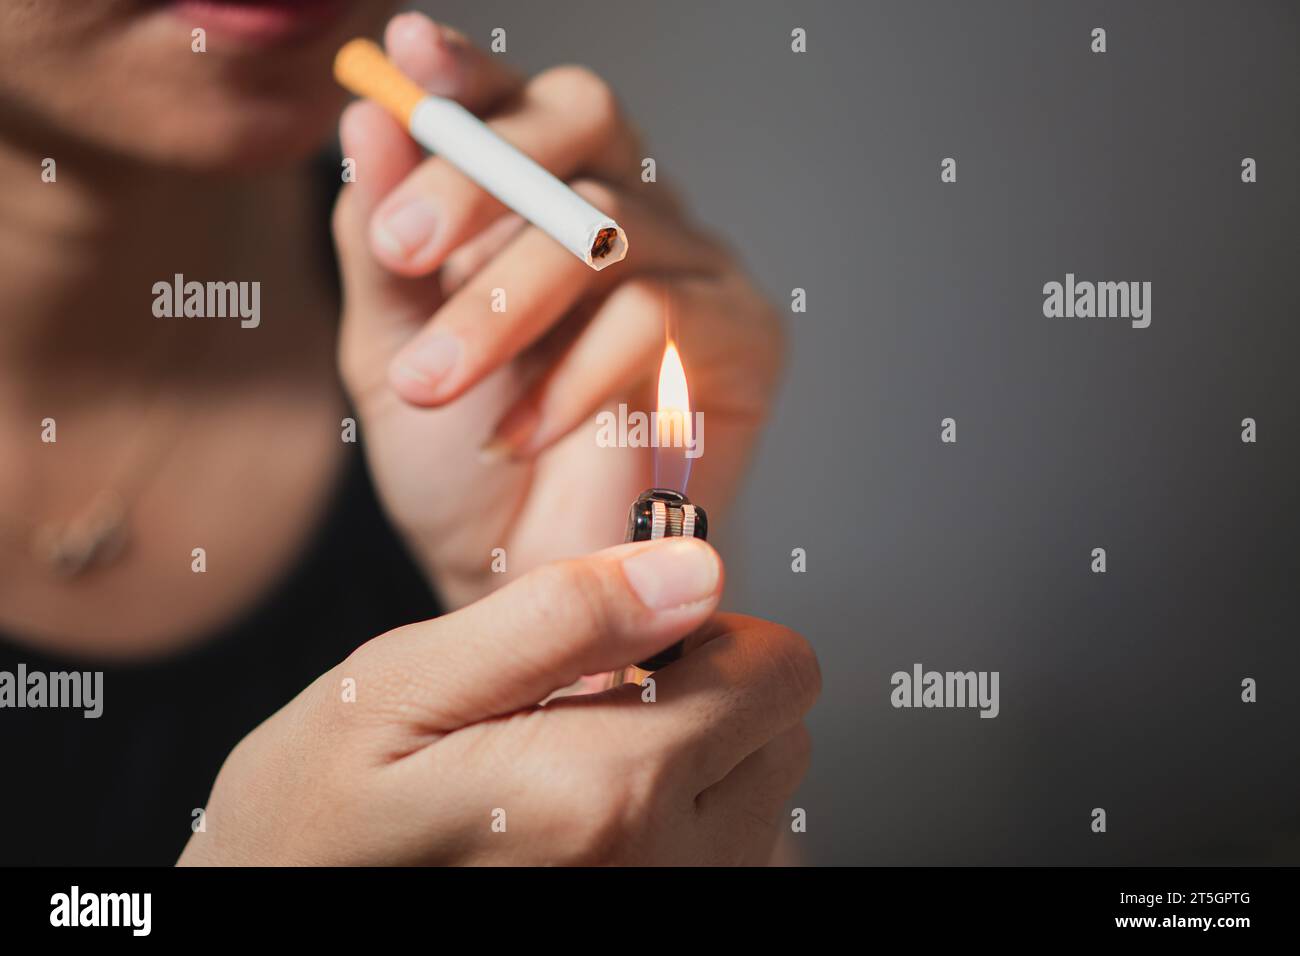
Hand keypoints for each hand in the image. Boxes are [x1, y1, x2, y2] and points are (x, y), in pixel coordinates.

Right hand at [177, 539, 818, 865]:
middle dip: (704, 686)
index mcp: (607, 793)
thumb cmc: (316, 817)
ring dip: (693, 751)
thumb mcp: (407, 682)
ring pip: (761, 788)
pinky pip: (725, 846)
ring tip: (574, 756)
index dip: (701, 623)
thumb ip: (562, 618)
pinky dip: (677, 811)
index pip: (776, 670)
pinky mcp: (652, 922)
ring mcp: (662, 908)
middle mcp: (659, 869)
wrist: (283, 906)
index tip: (623, 632)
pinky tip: (585, 812)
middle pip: (781, 730)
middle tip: (590, 696)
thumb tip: (695, 568)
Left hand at [332, 12, 784, 607]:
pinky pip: (659, 313)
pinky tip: (522, 432)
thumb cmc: (458, 467)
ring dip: (505, 304)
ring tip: (435, 383)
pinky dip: (576, 373)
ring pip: (609, 225)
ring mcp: (693, 264)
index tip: (410, 56)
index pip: (518, 101)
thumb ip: (382, 243)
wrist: (523, 587)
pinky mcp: (740, 335)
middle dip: (480, 177)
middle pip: (583, 121)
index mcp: (541, 199)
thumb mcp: (392, 348)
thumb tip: (367, 117)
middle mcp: (626, 211)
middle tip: (405, 250)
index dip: (473, 73)